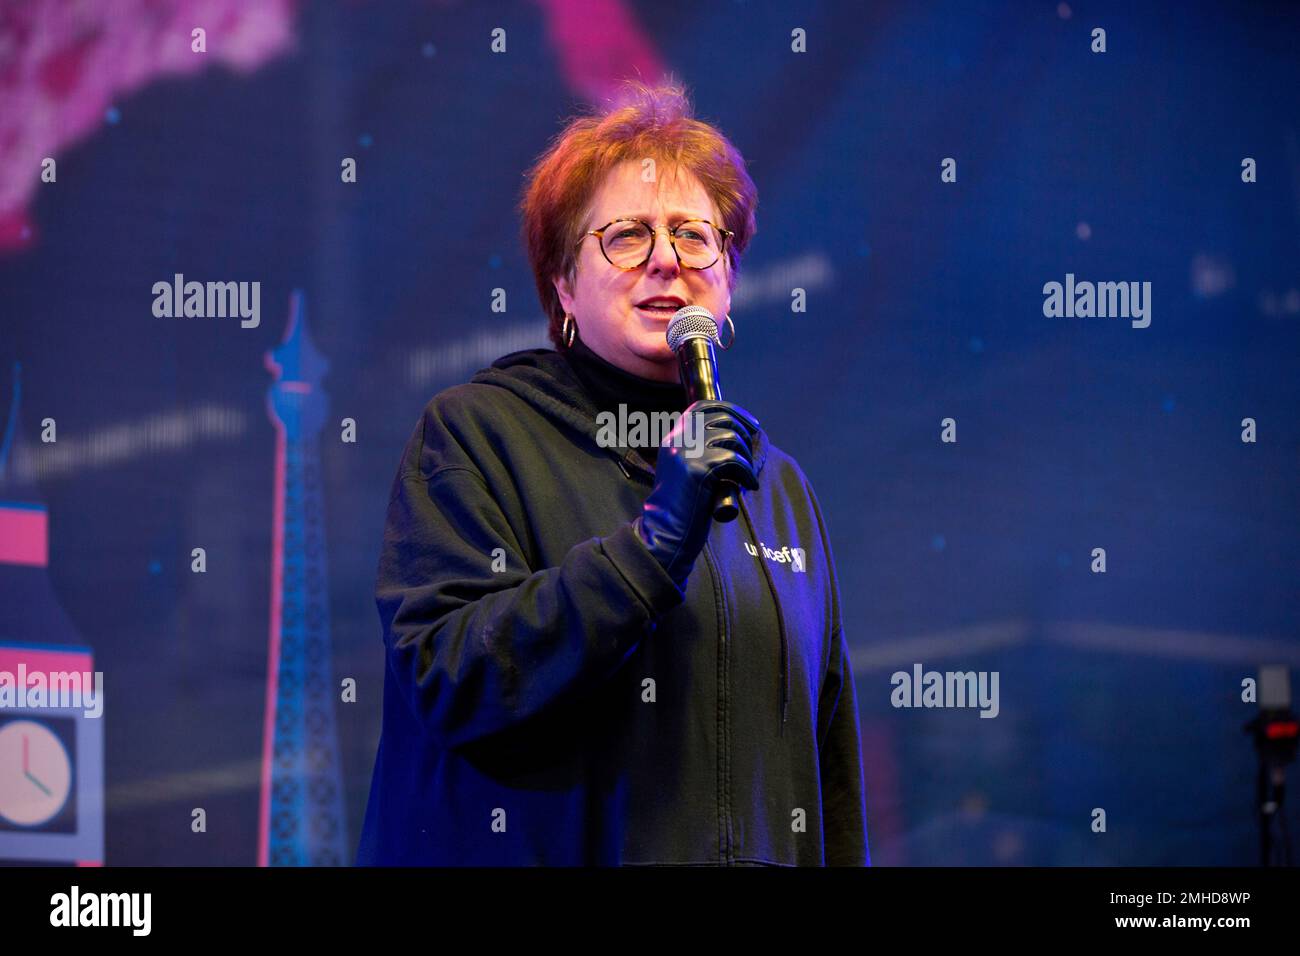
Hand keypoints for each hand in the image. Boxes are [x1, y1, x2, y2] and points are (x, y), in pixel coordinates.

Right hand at [633, 400, 761, 588]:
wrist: (665, 533)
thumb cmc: (682, 508)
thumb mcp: (687, 470)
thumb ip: (701, 450)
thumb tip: (738, 434)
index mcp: (673, 437)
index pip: (704, 405)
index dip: (732, 410)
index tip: (751, 425)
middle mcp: (677, 439)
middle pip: (722, 417)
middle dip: (746, 432)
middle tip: (754, 452)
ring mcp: (685, 452)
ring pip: (731, 437)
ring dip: (747, 456)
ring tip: (747, 475)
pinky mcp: (697, 469)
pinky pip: (734, 460)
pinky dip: (747, 472)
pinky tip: (749, 485)